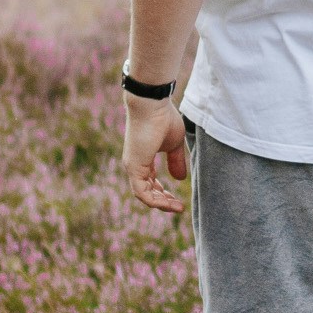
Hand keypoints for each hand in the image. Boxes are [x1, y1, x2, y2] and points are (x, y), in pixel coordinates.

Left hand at [124, 95, 189, 212]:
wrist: (152, 104)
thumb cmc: (163, 118)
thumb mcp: (174, 144)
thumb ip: (176, 161)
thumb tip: (180, 179)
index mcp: (143, 158)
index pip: (150, 182)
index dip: (163, 193)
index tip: (178, 199)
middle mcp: (135, 164)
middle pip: (147, 191)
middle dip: (163, 201)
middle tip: (178, 207)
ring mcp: (132, 167)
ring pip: (144, 195)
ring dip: (161, 204)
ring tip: (177, 208)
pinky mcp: (133, 168)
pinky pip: (142, 193)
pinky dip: (156, 201)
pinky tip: (170, 203)